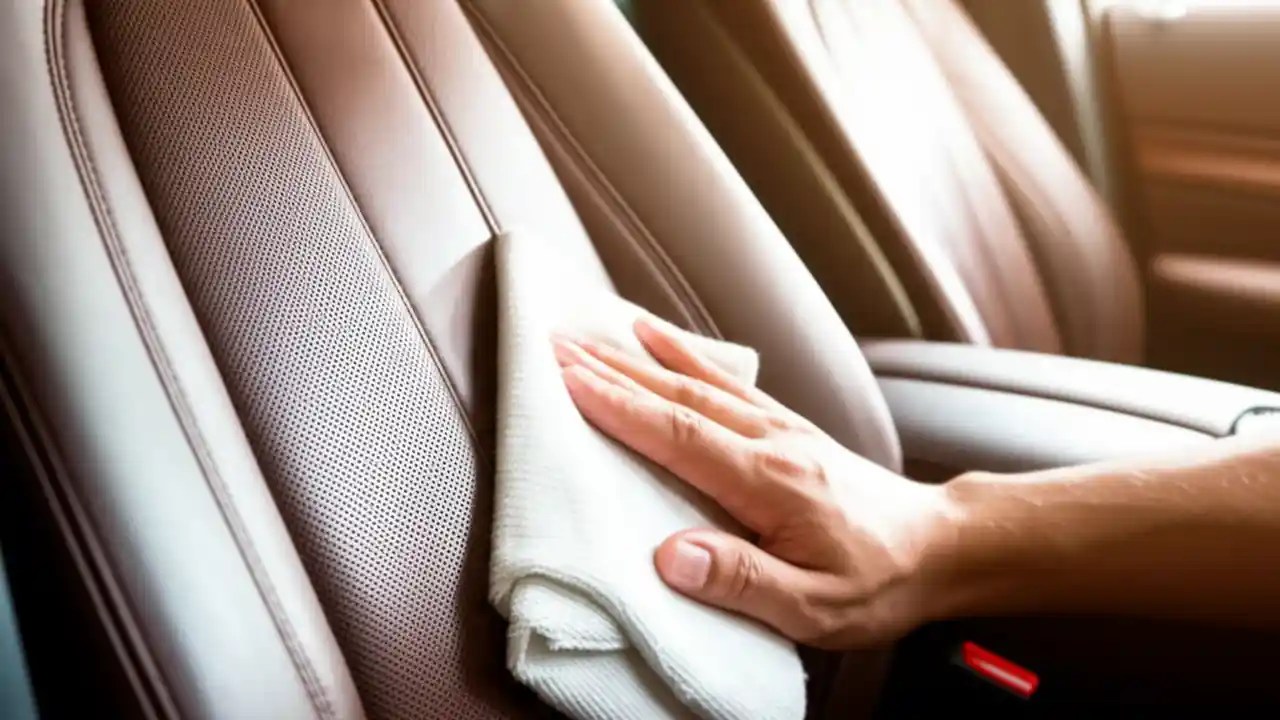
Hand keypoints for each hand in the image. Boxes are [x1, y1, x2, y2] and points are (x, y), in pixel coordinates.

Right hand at [554, 317, 956, 648]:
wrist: (938, 547)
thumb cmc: (876, 582)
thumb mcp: (813, 607)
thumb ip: (741, 581)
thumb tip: (670, 557)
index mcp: (769, 483)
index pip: (678, 435)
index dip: (618, 406)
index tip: (566, 379)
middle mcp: (770, 442)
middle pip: (676, 396)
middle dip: (610, 368)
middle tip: (555, 343)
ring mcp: (778, 427)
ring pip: (695, 380)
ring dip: (635, 356)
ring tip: (589, 331)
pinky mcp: (783, 426)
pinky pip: (725, 379)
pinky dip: (685, 353)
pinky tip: (658, 335)